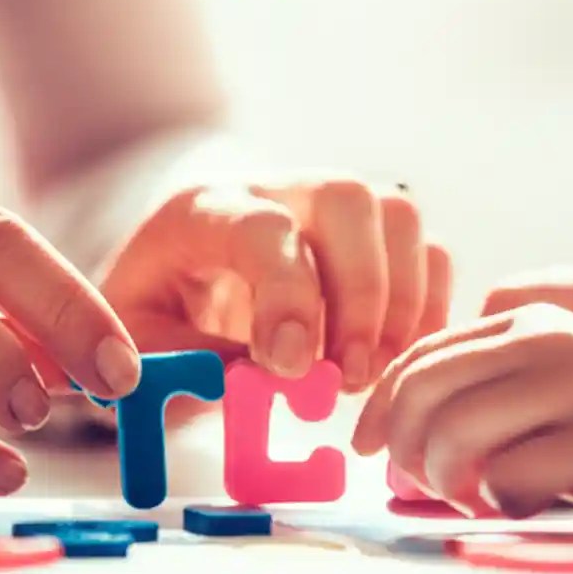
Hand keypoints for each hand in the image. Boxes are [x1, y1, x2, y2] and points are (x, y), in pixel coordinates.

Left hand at [100, 176, 450, 408]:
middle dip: (359, 294)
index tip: (289, 368)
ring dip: (400, 303)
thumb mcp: (145, 346)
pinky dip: (426, 309)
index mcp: (202, 210)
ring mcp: (327, 206)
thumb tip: (273, 384)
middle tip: (349, 376)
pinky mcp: (369, 235)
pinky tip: (394, 362)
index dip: (287, 298)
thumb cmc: (152, 317)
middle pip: (346, 198)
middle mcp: (273, 188)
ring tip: (368, 374)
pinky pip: (426, 250)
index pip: (262, 229)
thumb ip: (197, 365)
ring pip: (397, 215)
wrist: (168, 284)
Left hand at [352, 303, 572, 539]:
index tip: (365, 448)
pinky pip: (508, 475)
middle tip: (411, 483)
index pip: (421, 355)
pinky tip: (526, 504)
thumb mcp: (551, 390)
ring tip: (470, 498)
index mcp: (528, 324)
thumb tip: (395, 439)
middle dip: (400, 445)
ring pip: (455, 430)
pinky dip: (500, 502)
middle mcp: (546, 341)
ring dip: (444, 479)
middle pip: (423, 387)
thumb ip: (485, 393)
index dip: (380, 406)